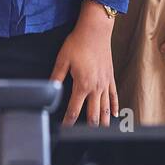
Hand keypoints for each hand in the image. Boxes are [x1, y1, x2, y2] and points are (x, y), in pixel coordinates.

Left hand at [51, 4, 117, 126]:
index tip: (64, 128)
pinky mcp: (110, 77)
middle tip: (84, 135)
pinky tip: (114, 115)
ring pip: (106, 109)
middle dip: (88, 127)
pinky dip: (114, 107)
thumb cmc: (78, 42)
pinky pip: (114, 96)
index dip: (68, 122)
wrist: (95, 30)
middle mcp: (96, 87)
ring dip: (103, 122)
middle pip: (93, 115)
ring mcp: (105, 83)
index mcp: (82, 85)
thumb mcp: (62, 59)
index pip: (74, 110)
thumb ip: (56, 77)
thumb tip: (50, 89)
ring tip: (101, 131)